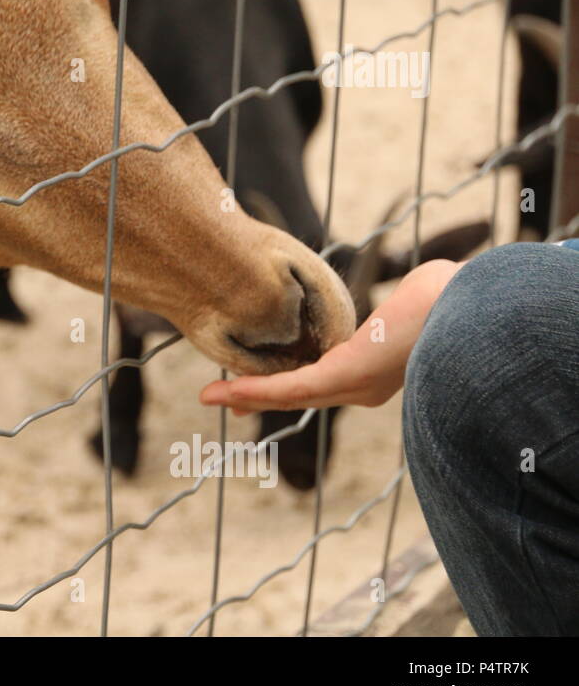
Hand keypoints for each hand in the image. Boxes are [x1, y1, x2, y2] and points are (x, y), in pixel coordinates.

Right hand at [199, 259, 462, 412]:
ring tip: (211, 399)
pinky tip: (232, 392)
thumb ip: (398, 301)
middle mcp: (364, 388)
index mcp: (376, 370)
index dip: (280, 385)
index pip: (317, 382)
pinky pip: (295, 386)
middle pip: (297, 395)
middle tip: (219, 400)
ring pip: (290, 395)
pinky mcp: (348, 377)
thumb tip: (416, 284)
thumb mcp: (415, 298)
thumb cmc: (452, 296)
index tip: (251, 388)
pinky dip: (259, 390)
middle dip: (255, 397)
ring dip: (247, 397)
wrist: (473, 306)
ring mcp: (356, 387)